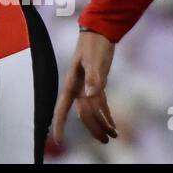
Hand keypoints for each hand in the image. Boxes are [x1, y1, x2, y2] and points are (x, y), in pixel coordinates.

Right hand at [52, 29, 117, 144]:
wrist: (99, 31)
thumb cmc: (93, 44)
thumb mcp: (93, 60)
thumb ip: (93, 78)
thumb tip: (92, 96)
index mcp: (72, 84)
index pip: (63, 109)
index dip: (60, 125)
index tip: (58, 141)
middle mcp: (78, 88)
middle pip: (84, 114)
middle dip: (93, 129)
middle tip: (106, 141)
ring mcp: (88, 86)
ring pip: (93, 111)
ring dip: (102, 124)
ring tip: (114, 135)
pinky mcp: (98, 83)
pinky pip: (101, 104)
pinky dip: (107, 115)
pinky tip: (112, 123)